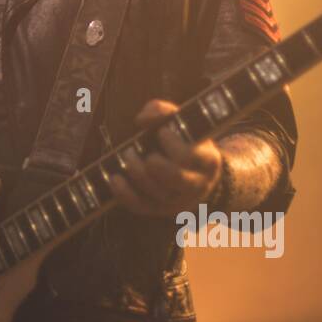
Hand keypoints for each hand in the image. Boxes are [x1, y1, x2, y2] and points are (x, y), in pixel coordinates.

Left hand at [107, 99, 223, 217]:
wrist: (196, 172)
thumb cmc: (185, 141)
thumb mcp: (182, 122)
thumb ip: (163, 111)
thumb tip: (142, 119)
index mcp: (207, 161)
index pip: (189, 156)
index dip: (172, 144)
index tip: (162, 132)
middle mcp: (197, 184)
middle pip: (175, 178)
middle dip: (153, 163)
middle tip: (137, 149)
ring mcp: (179, 200)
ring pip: (157, 193)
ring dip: (136, 173)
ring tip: (127, 155)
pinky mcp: (160, 210)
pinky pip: (141, 206)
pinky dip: (125, 194)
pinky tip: (114, 179)